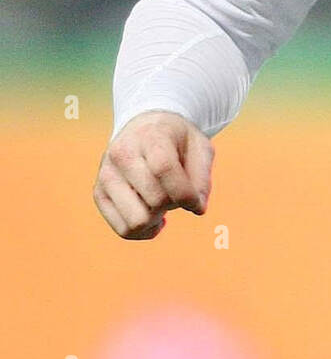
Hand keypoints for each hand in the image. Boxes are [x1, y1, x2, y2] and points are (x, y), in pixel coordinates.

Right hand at [93, 111, 213, 239]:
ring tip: (162, 203)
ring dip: (157, 219)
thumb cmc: (176, 141)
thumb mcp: (200, 148)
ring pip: (137, 221)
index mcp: (150, 136)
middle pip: (154, 200)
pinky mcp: (99, 194)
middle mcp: (121, 154)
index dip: (185, 193)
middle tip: (176, 192)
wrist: (144, 128)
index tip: (195, 201)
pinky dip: (145, 230)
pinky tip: (153, 215)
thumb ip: (202, 178)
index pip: (164, 169)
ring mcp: (106, 175)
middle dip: (174, 204)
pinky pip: (124, 230)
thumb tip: (197, 208)